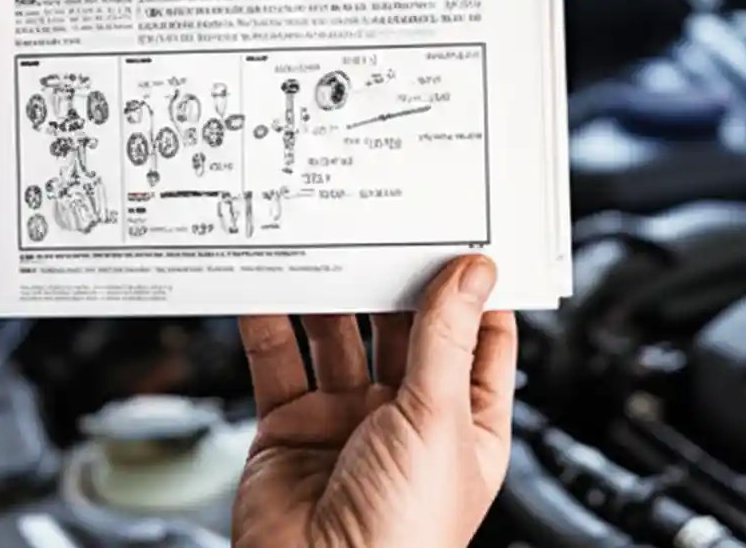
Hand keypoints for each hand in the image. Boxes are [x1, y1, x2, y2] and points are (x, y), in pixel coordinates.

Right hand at [233, 255, 516, 547]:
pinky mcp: (291, 428)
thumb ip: (446, 337)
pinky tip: (267, 289)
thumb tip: (474, 273)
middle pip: (403, 330)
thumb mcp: (439, 418)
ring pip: (337, 339)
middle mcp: (408, 418)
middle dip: (391, 281)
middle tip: (382, 228)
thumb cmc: (402, 532)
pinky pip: (279, 365)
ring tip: (323, 248)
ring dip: (330, 298)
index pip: (478, 339)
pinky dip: (269, 325)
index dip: (472, 289)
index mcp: (466, 423)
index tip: (460, 236)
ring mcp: (346, 421)